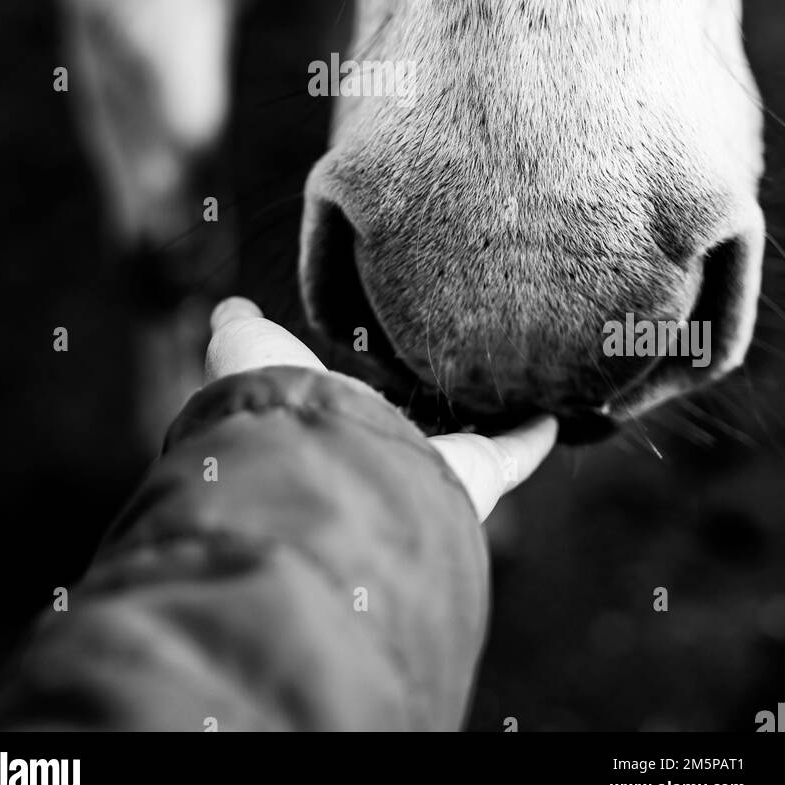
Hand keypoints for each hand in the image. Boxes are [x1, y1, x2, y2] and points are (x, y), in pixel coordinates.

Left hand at [206, 297, 556, 521]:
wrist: (311, 464)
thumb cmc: (272, 403)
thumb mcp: (243, 347)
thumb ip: (239, 330)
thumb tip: (230, 307)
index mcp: (324, 421)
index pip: (352, 398)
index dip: (366, 376)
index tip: (387, 345)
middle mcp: (375, 451)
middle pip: (413, 425)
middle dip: (434, 395)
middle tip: (464, 353)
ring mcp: (426, 470)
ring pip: (464, 440)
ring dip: (486, 412)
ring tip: (513, 375)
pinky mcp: (473, 477)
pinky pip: (511, 452)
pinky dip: (533, 433)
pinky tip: (555, 408)